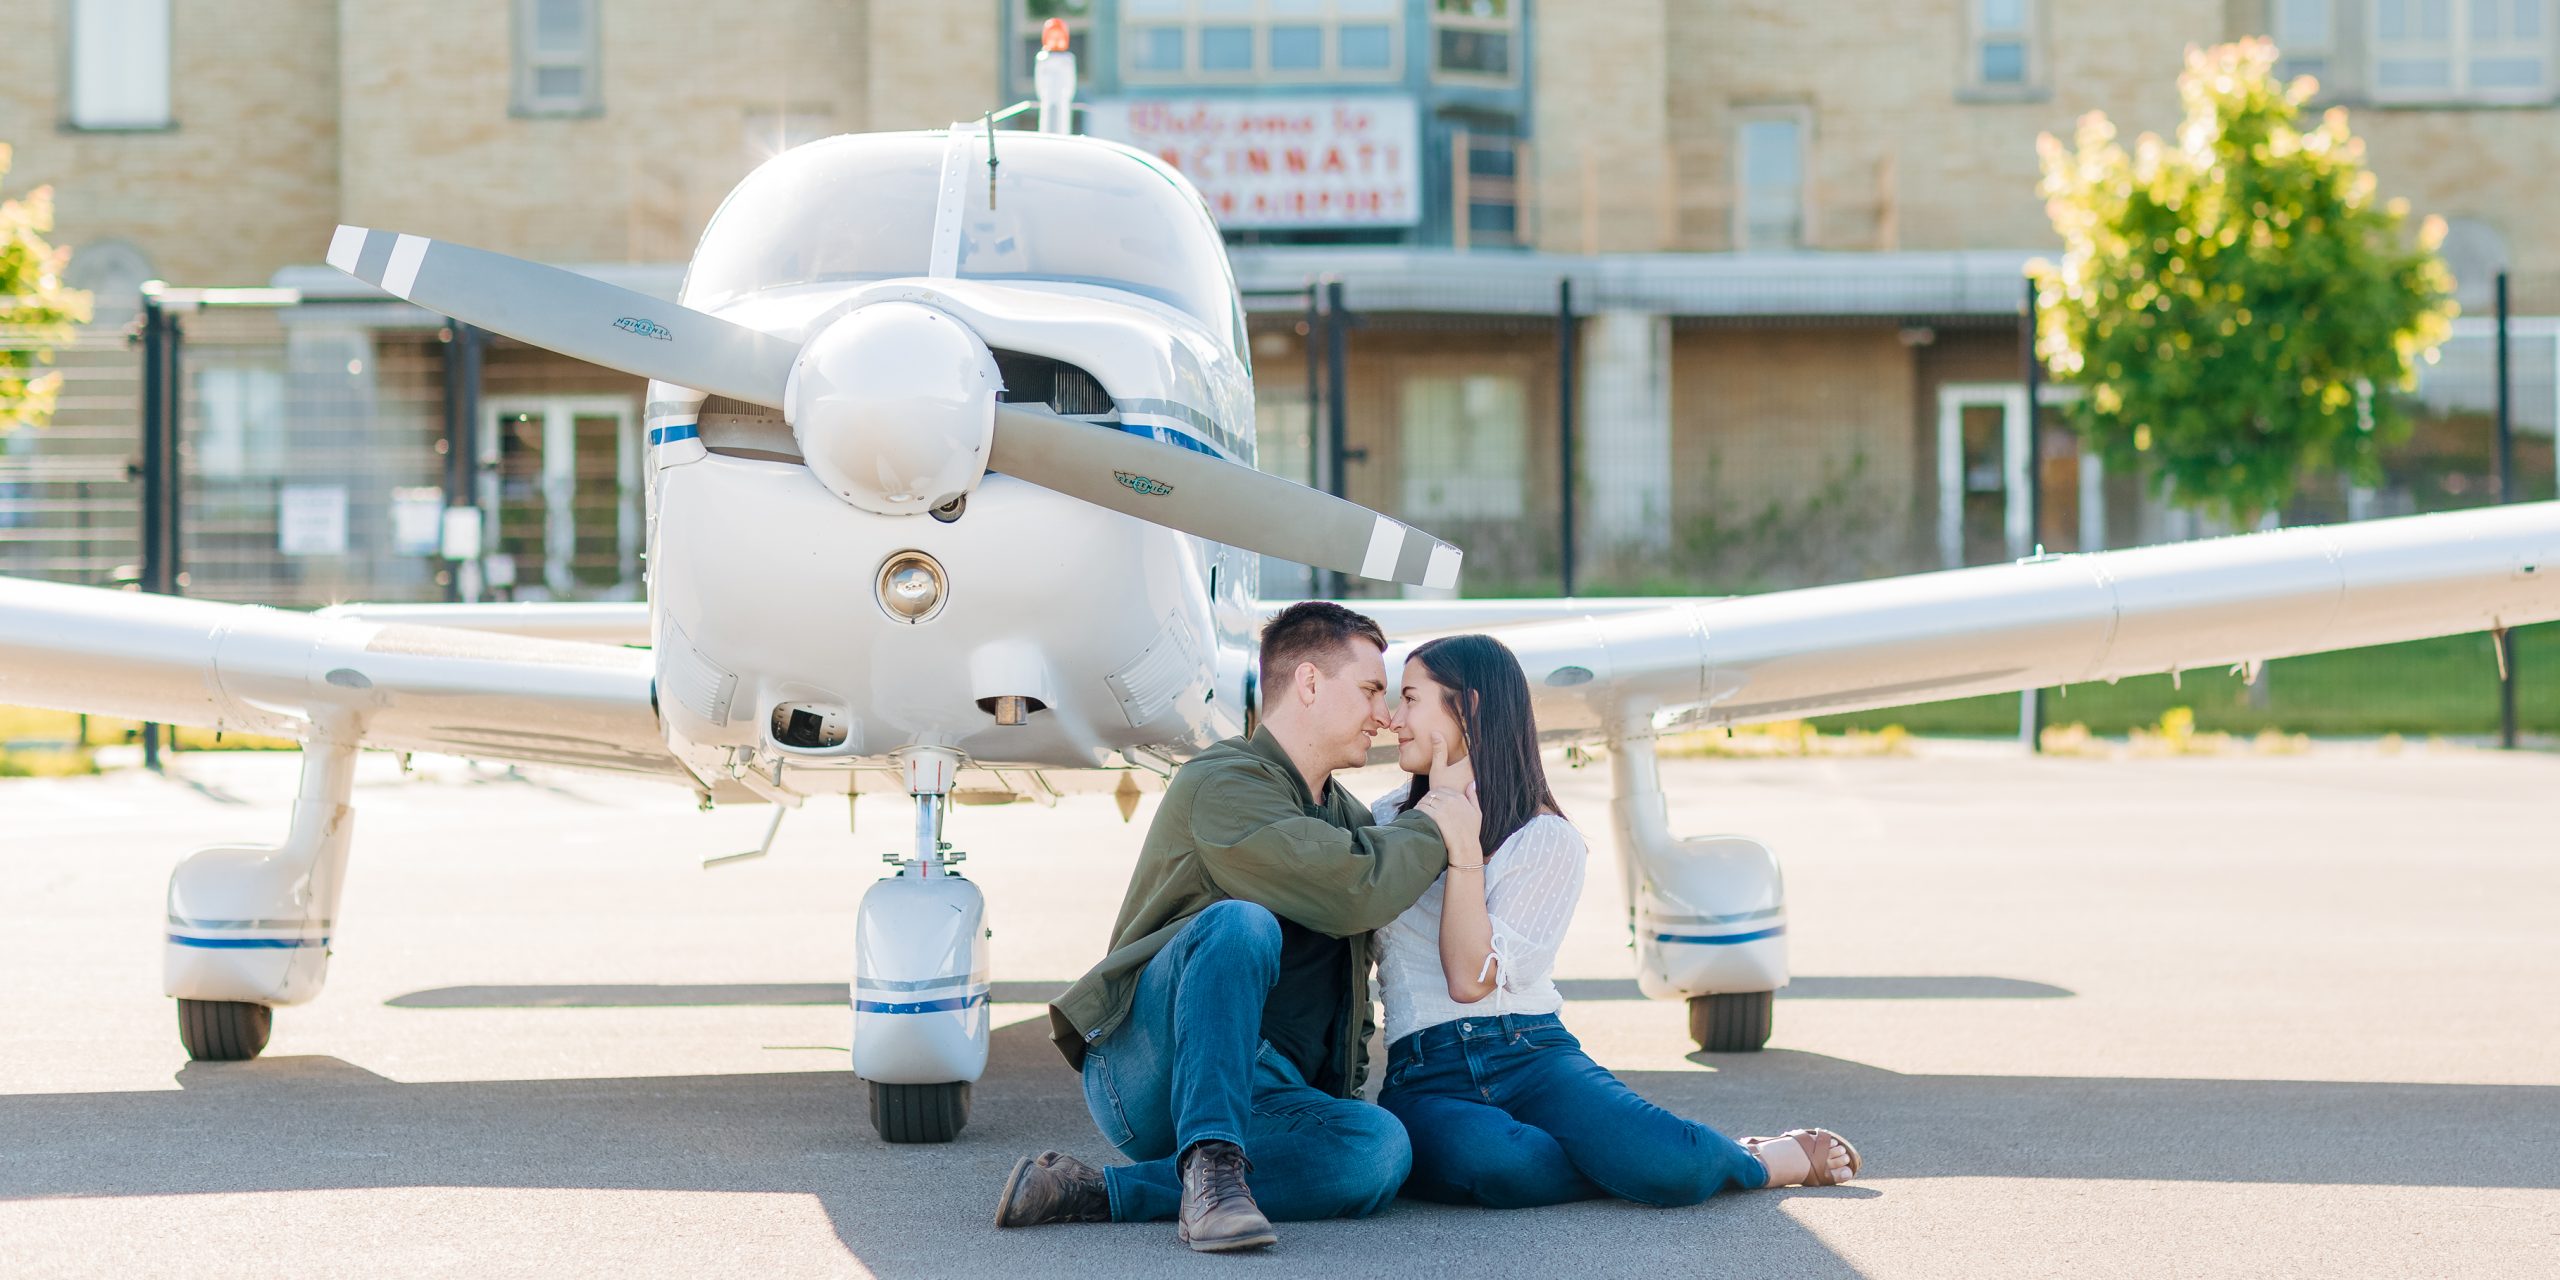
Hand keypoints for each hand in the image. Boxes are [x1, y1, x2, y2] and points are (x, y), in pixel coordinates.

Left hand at [1415, 734, 1480, 858]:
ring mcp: (1443, 807)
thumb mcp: (1477, 812)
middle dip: (1427, 799)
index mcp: (1460, 797)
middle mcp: (1451, 800)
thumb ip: (1473, 796)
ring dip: (1421, 804)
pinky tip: (1416, 815)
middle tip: (1423, 806)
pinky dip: (1417, 810)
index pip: (1442, 789)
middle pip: (1432, 793)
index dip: (1435, 795)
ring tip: (1418, 811)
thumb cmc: (1471, 832)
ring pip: (1426, 799)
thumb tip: (1472, 783)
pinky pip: (1422, 808)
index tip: (1432, 802)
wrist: (1466, 847)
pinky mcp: (1436, 816)